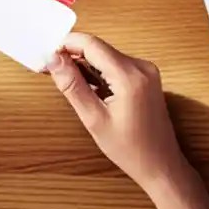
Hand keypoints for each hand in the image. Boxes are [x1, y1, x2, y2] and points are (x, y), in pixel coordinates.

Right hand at [46, 33, 192, 193]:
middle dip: (74, 56)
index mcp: (130, 76)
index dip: (66, 45)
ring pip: (107, 56)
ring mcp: (147, 70)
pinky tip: (91, 91)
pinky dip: (100, 73)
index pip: (92, 44)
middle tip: (52, 71)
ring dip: (86, 65)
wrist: (161, 164)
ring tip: (71, 87)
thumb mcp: (94, 119)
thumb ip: (72, 86)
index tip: (47, 56)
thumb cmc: (130, 149)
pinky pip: (117, 65)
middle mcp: (142, 67)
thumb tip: (53, 60)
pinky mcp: (146, 76)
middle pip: (99, 48)